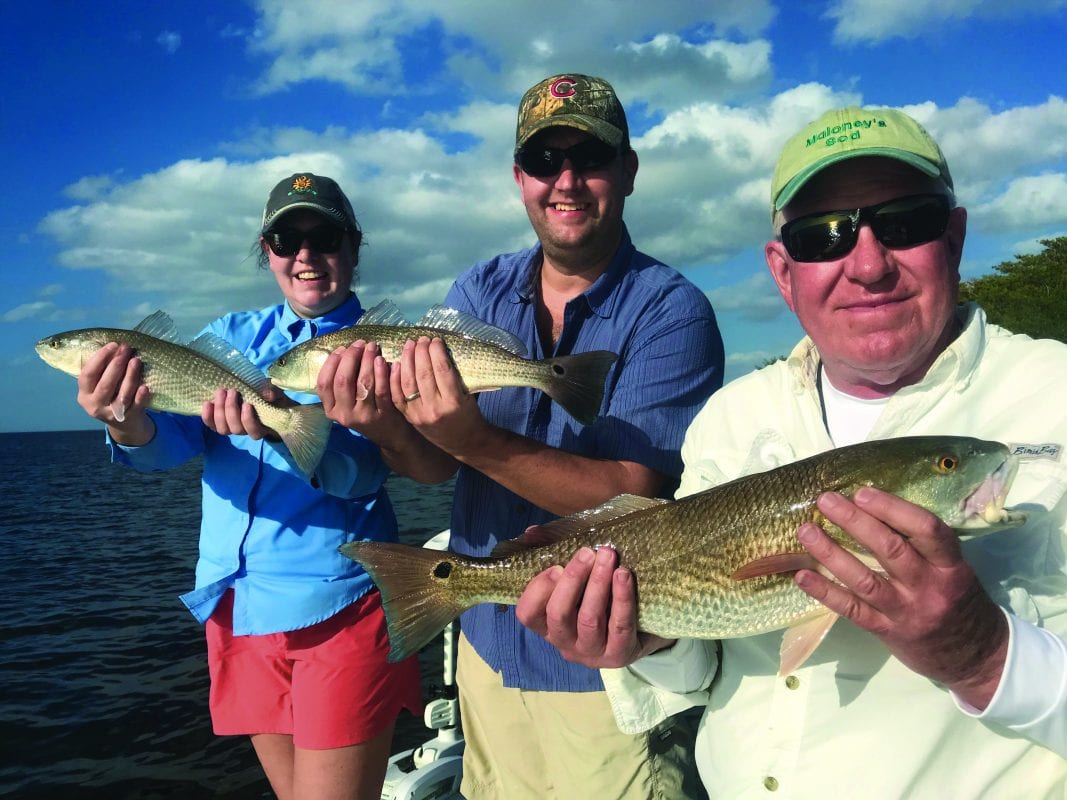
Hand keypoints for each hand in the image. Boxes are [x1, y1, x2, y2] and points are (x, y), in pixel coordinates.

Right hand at [76, 342, 152, 442]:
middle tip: (126, 349)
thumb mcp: (99, 386)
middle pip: (105, 384)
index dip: (99, 359)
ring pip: (122, 394)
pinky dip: (141, 396)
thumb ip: (102, 370)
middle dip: (116, 364)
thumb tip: (114, 346)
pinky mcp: (129, 418)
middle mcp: (95, 405)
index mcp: (84, 394)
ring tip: (136, 360)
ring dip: (130, 376)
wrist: (125, 423)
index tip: (112, 345)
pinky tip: (145, 386)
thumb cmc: (111, 396)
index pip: (88, 375)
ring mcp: (112, 414)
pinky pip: (136, 406)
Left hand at [202, 388, 273, 439]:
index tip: (247, 404)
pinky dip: (207, 416)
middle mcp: (245, 431)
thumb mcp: (276, 394)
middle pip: (236, 429)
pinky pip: (211, 425)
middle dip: (231, 410)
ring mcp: (231, 428)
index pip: (254, 432)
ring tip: (220, 392)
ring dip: (220, 410)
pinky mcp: (220, 423)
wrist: (258, 398)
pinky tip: (207, 403)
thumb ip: (274, 394)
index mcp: (261, 427)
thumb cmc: (271, 398)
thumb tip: (268, 395)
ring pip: (222, 429)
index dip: (248, 420)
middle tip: (231, 391)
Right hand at [318, 341, 409, 445]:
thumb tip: (343, 350)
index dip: (331, 363)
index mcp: (332, 410)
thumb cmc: (366, 411)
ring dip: (367, 360)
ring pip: (363, 383)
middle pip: (342, 380)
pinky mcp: (383, 414)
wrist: (390, 436)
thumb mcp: (347, 403)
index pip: (324, 383)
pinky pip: (381, 389)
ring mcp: (364, 415)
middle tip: (359, 344)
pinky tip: (383, 360)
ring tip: (372, 347)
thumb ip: (342, 383)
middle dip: (350, 357)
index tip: (341, 349)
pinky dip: (382, 372)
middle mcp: (345, 415)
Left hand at [390, 337, 487, 454]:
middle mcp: (435, 409)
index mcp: (454, 402)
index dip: (437, 352)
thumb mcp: (468, 395)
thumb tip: (440, 350)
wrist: (463, 442)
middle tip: (421, 339)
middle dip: (420, 352)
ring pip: (408, 383)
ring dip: (406, 360)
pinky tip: (396, 364)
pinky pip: (398, 396)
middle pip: (424, 374)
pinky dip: (394, 378)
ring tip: (408, 345)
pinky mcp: (410, 418)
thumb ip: (455, 375)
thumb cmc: (469, 414)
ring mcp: (420, 415)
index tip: (435, 339)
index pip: (442, 370)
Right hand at [516, 544, 672, 668]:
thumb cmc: (598, 603)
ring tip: (608, 555)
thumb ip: (551, 555)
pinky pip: (619, 625)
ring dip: (598, 583)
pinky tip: (624, 575)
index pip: (528, 613)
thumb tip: (533, 532)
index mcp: (547, 625)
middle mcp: (565, 642)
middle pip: (559, 614)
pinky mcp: (619, 654)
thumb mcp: (574, 583)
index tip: (556, 566)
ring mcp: (592, 651)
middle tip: (588, 553)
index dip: (538, 589)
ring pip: (589, 619)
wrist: (638, 636)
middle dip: (573, 580)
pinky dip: (622, 598)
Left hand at [794, 487, 1007, 706]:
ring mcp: (905, 612)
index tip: (863, 492)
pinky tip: (802, 576)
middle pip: (890, 550)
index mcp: (951, 566)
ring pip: (865, 580)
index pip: (928, 530)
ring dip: (831, 554)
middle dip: (855, 522)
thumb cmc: (959, 601)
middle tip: (825, 500)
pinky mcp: (886, 632)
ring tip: (806, 531)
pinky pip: (852, 610)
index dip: (894, 509)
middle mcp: (928, 587)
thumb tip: (875, 508)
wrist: (975, 658)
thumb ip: (924, 546)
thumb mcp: (955, 570)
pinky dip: (825, 592)